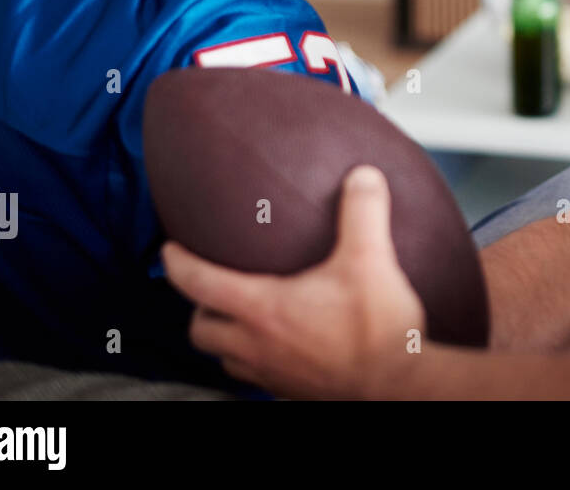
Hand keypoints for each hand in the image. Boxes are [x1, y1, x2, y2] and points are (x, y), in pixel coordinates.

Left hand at [162, 166, 423, 399]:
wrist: (399, 386)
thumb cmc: (377, 330)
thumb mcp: (371, 259)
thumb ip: (362, 212)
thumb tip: (362, 177)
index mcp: (263, 309)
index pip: (199, 284)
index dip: (177, 263)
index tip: (170, 249)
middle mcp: (258, 345)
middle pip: (201, 329)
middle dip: (199, 306)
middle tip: (211, 286)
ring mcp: (273, 374)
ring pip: (226, 358)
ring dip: (226, 336)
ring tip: (243, 316)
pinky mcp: (294, 392)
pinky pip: (259, 377)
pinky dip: (258, 358)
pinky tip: (283, 344)